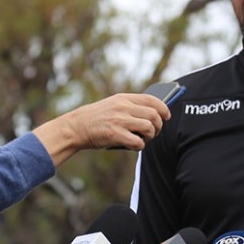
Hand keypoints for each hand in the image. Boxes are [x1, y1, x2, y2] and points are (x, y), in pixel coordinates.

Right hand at [35, 93, 168, 163]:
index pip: (152, 99)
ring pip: (149, 128)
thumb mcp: (113, 105)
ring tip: (144, 139)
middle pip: (154, 115)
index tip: (167, 116)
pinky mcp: (115, 135)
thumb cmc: (97, 118)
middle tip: (154, 132)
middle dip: (158, 126)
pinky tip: (134, 145)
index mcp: (123, 98)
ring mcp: (119, 121)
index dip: (163, 108)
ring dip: (150, 136)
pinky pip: (139, 142)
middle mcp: (123, 107)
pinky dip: (140, 146)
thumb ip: (131, 107)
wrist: (76, 127)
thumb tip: (154, 113)